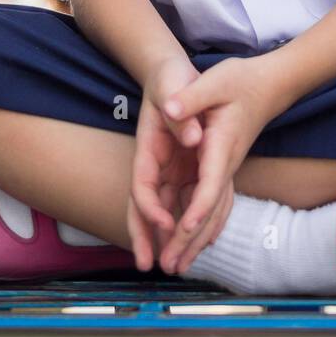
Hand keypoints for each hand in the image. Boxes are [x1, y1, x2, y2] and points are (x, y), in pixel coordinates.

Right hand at [126, 54, 206, 272]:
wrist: (172, 70)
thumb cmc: (171, 76)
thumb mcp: (175, 83)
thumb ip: (183, 108)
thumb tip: (193, 136)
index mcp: (149, 144)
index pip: (142, 183)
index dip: (149, 207)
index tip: (165, 223)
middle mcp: (153, 161)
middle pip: (143, 205)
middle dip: (143, 235)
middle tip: (146, 265)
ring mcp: (165, 166)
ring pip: (160, 208)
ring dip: (162, 236)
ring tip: (171, 265)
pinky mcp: (178, 166)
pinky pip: (178, 198)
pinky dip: (182, 218)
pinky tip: (193, 238)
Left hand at [155, 56, 278, 274]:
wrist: (270, 84)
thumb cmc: (241, 80)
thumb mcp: (216, 80)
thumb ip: (192, 96)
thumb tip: (171, 109)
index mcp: (222, 146)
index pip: (211, 184)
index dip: (197, 208)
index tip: (183, 231)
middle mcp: (226, 164)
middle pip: (210, 209)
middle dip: (189, 239)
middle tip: (169, 267)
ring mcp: (226, 168)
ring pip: (212, 212)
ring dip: (195, 240)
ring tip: (177, 266)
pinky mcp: (223, 167)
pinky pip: (214, 203)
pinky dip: (204, 225)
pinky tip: (196, 243)